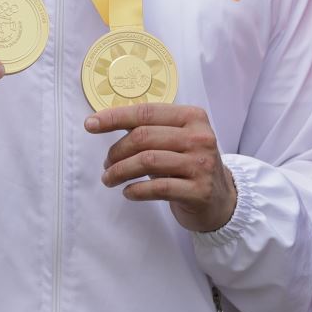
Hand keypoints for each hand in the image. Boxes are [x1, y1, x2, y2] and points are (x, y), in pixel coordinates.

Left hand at [87, 103, 237, 232]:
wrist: (221, 200)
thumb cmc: (190, 165)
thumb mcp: (177, 140)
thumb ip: (150, 129)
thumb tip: (105, 122)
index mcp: (193, 117)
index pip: (146, 112)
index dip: (115, 117)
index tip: (90, 124)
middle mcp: (200, 137)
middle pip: (144, 137)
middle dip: (116, 151)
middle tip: (106, 164)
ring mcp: (202, 164)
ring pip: (148, 161)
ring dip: (120, 171)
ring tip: (109, 178)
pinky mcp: (199, 190)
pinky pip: (158, 188)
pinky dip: (136, 190)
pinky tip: (128, 192)